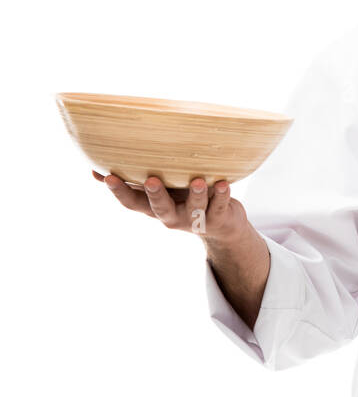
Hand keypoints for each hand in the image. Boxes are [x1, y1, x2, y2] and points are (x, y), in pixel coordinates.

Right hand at [91, 169, 250, 244]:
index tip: (108, 176)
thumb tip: (94, 169)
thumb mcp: (160, 193)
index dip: (119, 191)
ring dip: (196, 194)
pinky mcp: (219, 219)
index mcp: (154, 208)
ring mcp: (196, 219)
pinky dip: (222, 195)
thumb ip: (135, 183)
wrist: (224, 228)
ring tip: (199, 180)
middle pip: (160, 208)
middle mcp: (172, 216)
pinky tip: (223, 183)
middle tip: (151, 180)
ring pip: (195, 208)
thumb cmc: (185, 201)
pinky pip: (220, 207)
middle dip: (156, 195)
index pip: (132, 202)